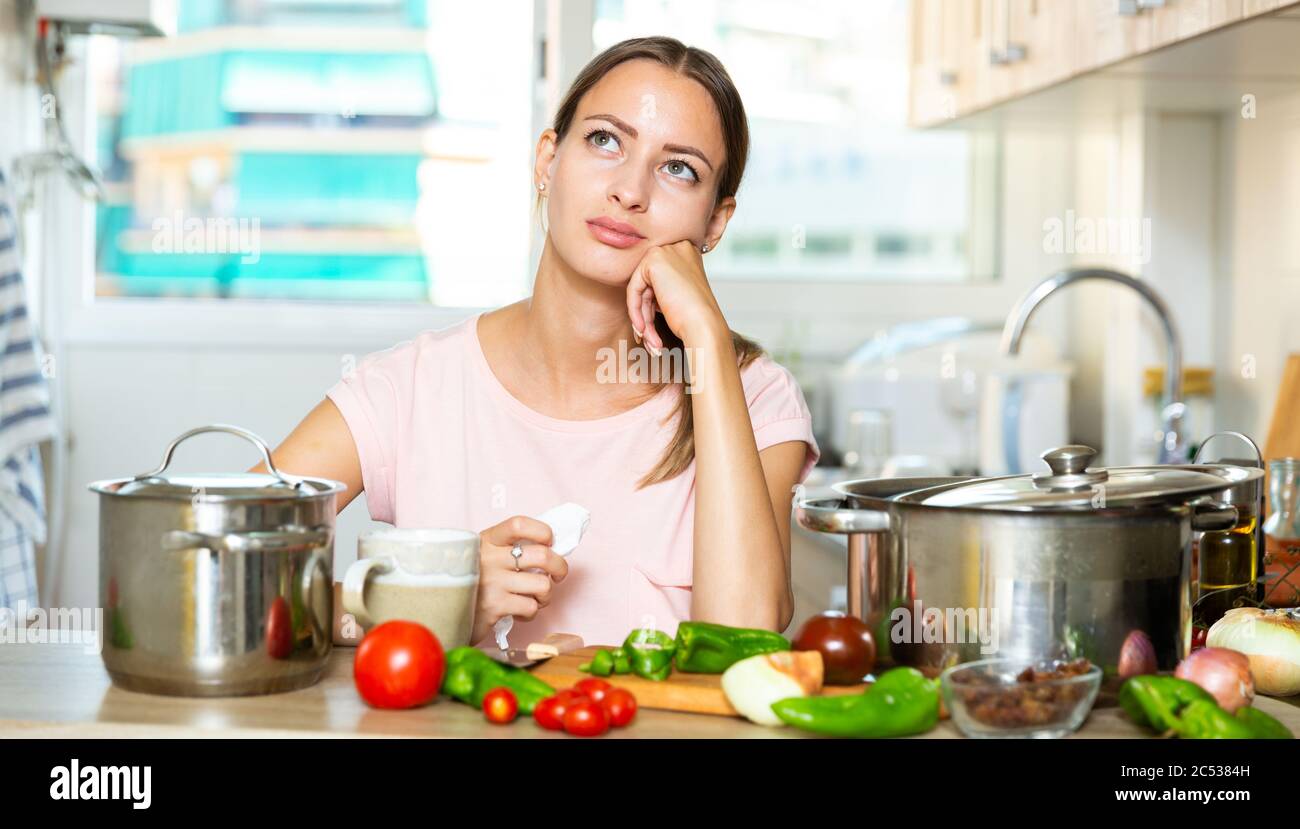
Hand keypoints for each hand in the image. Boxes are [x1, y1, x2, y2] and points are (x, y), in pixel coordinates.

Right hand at [472, 516, 568, 644]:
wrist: (442, 613)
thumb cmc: (473, 583)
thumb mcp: (484, 556)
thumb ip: (508, 549)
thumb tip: (551, 547)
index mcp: (487, 540)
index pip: (519, 524)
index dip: (542, 530)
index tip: (549, 541)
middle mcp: (489, 558)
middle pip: (542, 555)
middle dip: (560, 567)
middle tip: (558, 575)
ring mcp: (492, 582)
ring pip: (542, 584)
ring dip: (546, 595)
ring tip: (536, 598)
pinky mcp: (494, 606)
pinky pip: (531, 607)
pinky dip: (531, 612)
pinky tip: (519, 611)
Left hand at [626, 239, 726, 350]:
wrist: (704, 325)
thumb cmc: (695, 317)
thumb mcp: (678, 294)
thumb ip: (661, 286)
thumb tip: (637, 291)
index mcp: (687, 253)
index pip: (660, 278)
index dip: (654, 303)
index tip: (651, 326)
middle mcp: (678, 247)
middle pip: (649, 282)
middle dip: (646, 311)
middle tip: (648, 335)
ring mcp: (667, 251)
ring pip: (641, 287)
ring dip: (643, 316)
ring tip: (650, 339)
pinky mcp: (654, 260)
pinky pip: (634, 288)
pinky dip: (635, 310)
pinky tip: (643, 329)